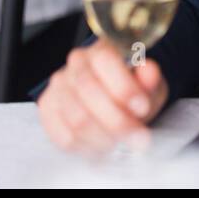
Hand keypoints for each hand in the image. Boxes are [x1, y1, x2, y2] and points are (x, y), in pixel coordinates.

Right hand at [37, 39, 169, 155]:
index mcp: (102, 51)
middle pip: (89, 93)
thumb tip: (149, 72)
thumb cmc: (131, 93)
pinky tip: (101, 146)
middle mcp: (76, 64)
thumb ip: (150, 80)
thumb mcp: (149, 86)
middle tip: (139, 138)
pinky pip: (63, 135)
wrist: (112, 101)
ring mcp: (58, 86)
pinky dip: (86, 147)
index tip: (142, 108)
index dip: (124, 87)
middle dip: (118, 121)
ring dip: (104, 138)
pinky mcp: (48, 108)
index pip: (105, 61)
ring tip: (120, 144)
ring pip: (76, 118)